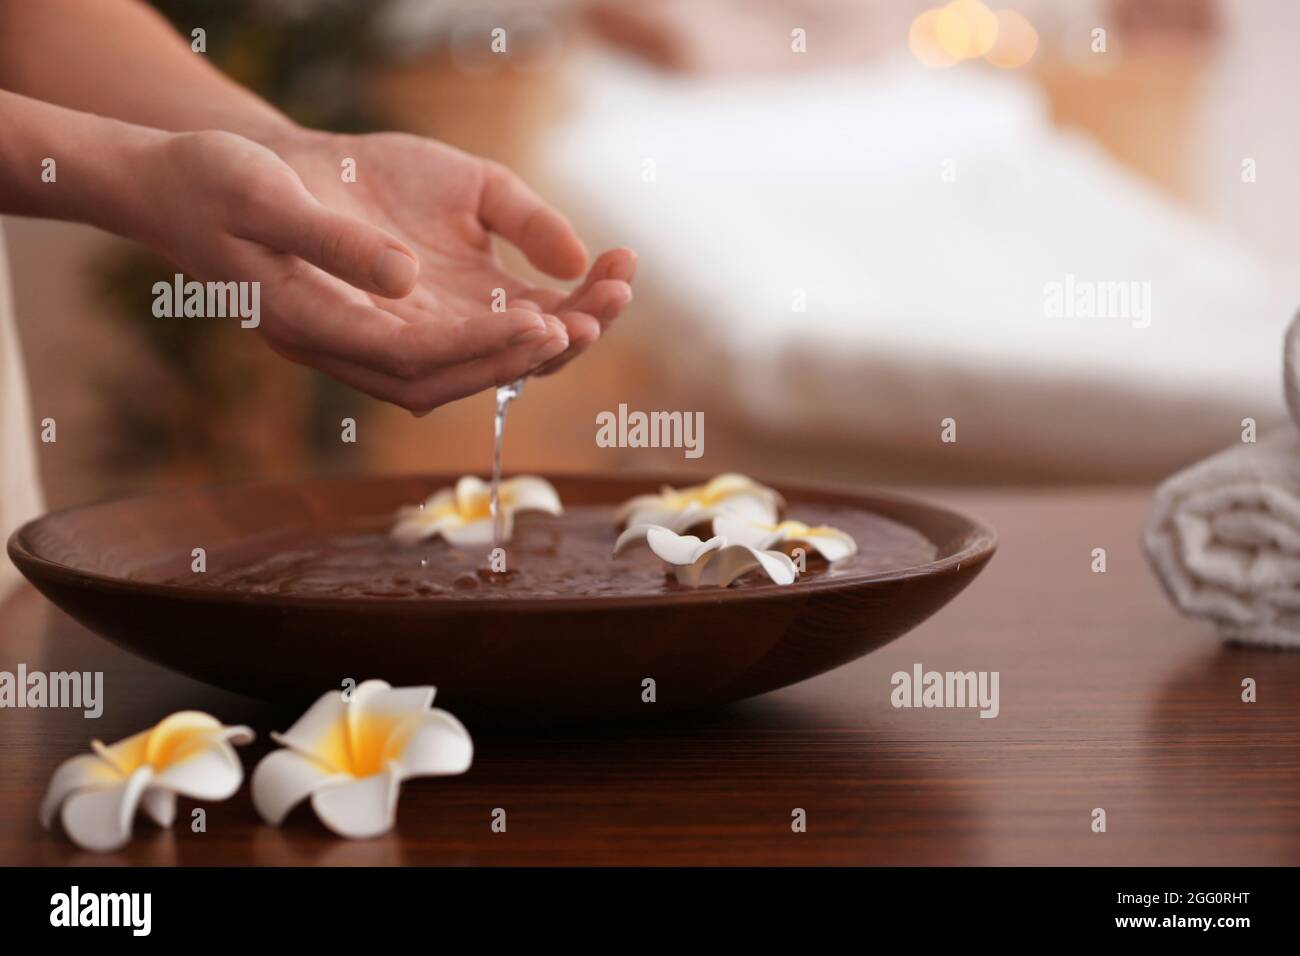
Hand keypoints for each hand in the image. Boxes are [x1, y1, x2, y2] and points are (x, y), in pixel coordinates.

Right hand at [138, 127, 634, 412]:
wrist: (206, 178)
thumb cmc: (222, 181)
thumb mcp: (264, 195)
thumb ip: (332, 241)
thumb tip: (406, 283)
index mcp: (314, 328)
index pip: (413, 360)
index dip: (481, 349)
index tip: (544, 325)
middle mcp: (356, 347)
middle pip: (460, 372)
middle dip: (535, 347)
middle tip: (603, 310)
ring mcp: (384, 332)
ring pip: (478, 354)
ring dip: (550, 332)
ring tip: (615, 289)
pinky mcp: (408, 309)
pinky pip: (479, 324)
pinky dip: (536, 308)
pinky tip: (586, 277)